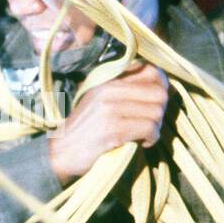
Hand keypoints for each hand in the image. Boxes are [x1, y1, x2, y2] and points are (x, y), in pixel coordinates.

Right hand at [47, 63, 168, 183]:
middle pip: (159, 92)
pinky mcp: (112, 128)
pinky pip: (148, 128)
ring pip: (156, 111)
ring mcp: (110, 108)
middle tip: (150, 123)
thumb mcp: (100, 100)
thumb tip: (163, 89)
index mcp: (108, 80)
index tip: (157, 103)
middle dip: (161, 111)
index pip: (151, 70)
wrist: (60, 152)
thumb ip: (125, 91)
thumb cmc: (85, 130)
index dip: (162, 86)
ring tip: (144, 135)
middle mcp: (109, 89)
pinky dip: (150, 138)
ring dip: (155, 127)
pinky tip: (141, 143)